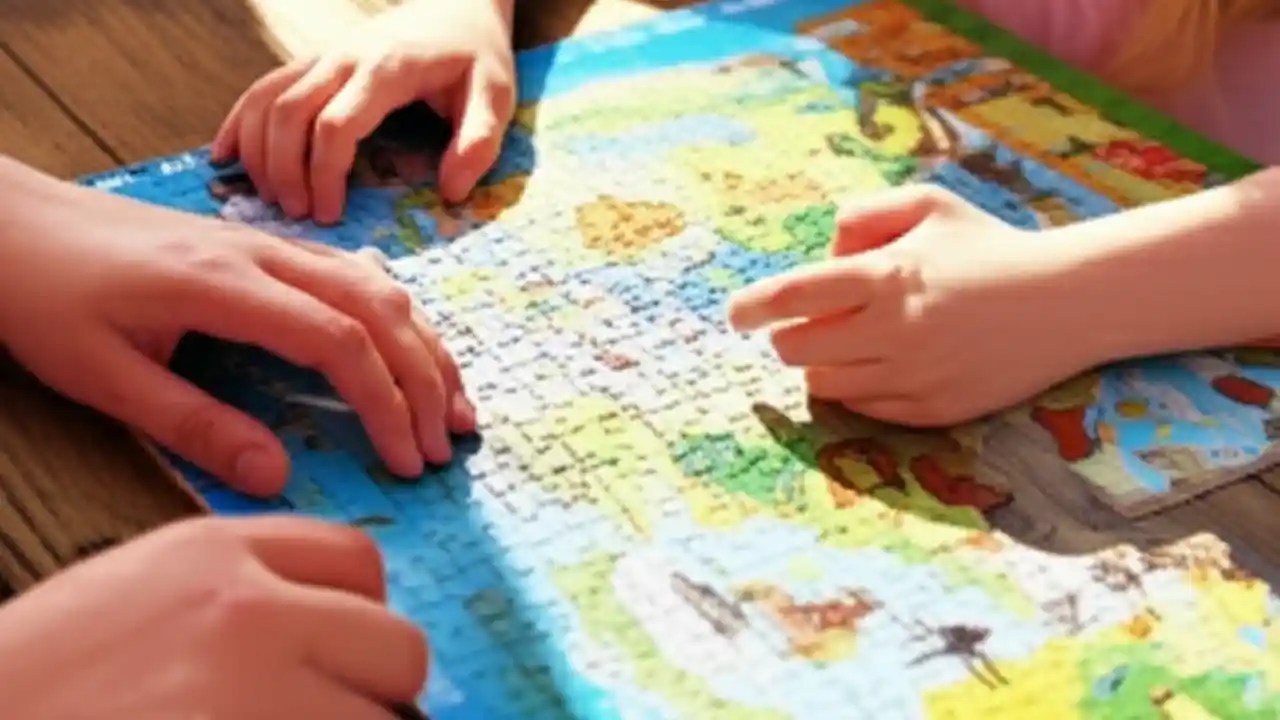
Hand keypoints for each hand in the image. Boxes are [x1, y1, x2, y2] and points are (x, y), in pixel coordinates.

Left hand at [0, 158, 474, 495]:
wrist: (12, 220)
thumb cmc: (45, 295)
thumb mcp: (100, 375)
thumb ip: (191, 423)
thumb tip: (275, 475)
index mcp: (224, 284)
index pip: (339, 339)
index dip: (385, 402)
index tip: (406, 458)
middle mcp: (262, 254)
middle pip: (377, 307)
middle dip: (424, 378)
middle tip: (446, 444)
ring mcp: (267, 243)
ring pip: (376, 283)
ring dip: (423, 344)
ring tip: (453, 404)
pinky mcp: (264, 246)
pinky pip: (352, 271)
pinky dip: (395, 314)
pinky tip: (410, 341)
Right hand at [0, 517, 426, 718]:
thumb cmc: (36, 681)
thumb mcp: (134, 594)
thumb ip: (237, 594)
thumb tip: (334, 633)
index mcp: (213, 553)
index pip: (360, 561)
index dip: (363, 615)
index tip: (344, 656)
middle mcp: (248, 612)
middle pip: (400, 646)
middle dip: (378, 692)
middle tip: (326, 714)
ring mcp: (252, 697)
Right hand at [212, 0, 516, 223]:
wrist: (455, 5)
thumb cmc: (476, 56)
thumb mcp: (496, 96)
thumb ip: (479, 143)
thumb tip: (452, 192)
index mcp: (386, 70)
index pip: (336, 124)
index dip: (324, 173)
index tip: (329, 214)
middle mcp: (343, 58)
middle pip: (289, 113)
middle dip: (284, 169)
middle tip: (296, 216)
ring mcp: (322, 56)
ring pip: (266, 98)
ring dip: (258, 151)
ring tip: (270, 199)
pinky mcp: (312, 62)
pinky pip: (262, 88)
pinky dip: (239, 122)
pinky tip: (227, 157)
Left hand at [727, 184, 1093, 425]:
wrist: (1066, 302)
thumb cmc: (988, 247)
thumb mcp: (928, 205)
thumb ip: (863, 215)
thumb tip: (823, 252)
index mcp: (885, 275)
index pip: (793, 297)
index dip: (753, 307)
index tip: (735, 315)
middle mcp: (893, 330)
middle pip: (796, 350)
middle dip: (787, 338)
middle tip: (803, 326)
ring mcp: (913, 375)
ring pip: (825, 385)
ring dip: (821, 364)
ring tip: (848, 342)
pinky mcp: (932, 410)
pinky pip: (865, 409)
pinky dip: (860, 388)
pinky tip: (882, 365)